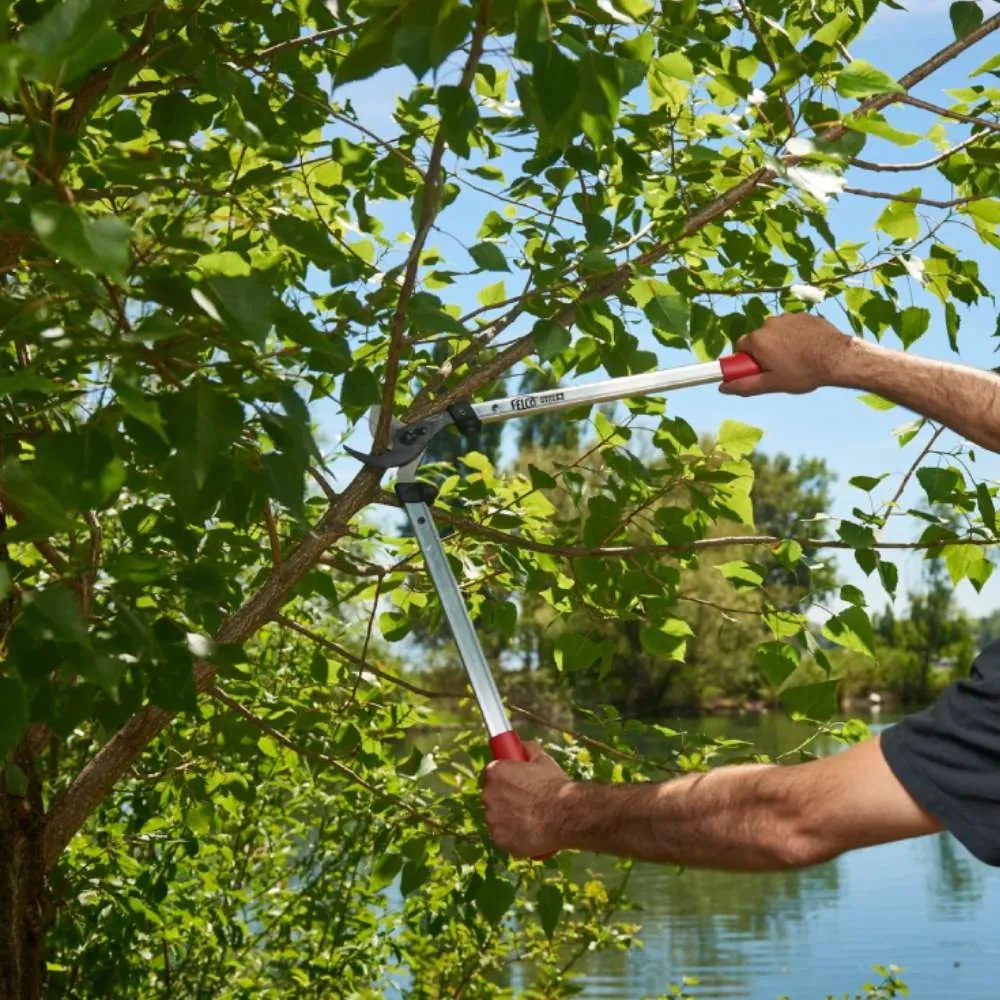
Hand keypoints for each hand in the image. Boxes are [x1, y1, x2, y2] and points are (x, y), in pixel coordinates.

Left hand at [482, 741, 571, 857]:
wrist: (565, 815)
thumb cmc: (554, 785)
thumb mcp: (542, 760)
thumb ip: (528, 749)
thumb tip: (522, 745)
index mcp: (495, 773)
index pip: (489, 774)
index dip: (500, 779)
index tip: (510, 783)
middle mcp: (488, 795)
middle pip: (491, 796)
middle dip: (503, 798)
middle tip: (523, 801)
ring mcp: (493, 819)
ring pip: (496, 817)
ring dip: (506, 817)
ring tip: (528, 818)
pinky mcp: (499, 839)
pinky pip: (502, 836)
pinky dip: (511, 835)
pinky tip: (527, 832)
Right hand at [720, 313, 854, 395]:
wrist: (838, 358)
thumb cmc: (803, 372)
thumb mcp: (771, 384)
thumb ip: (745, 385)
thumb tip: (723, 388)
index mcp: (758, 339)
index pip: (740, 347)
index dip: (747, 360)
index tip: (757, 369)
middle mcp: (769, 323)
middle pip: (759, 339)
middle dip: (764, 352)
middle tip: (779, 368)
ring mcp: (788, 317)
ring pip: (776, 332)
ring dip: (781, 343)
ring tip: (797, 359)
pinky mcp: (805, 316)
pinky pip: (793, 326)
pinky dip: (796, 336)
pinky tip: (808, 349)